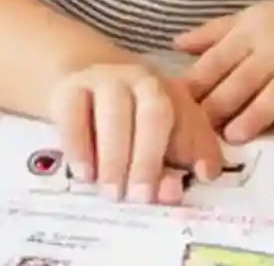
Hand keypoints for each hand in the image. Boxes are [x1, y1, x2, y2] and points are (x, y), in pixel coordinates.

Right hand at [48, 61, 223, 204]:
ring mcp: (106, 79)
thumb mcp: (157, 134)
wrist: (80, 75)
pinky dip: (80, 148)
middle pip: (154, 113)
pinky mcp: (69, 88)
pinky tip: (85, 175)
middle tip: (142, 197)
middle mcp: (143, 80)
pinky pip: (74, 116)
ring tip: (112, 192)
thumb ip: (172, 161)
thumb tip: (180, 188)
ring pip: (115, 114)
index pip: (190, 120)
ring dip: (115, 157)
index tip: (204, 176)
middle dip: (150, 157)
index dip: (199, 147)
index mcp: (172, 92)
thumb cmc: (127, 116)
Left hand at [174, 0, 273, 144]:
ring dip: (256, 114)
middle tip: (198, 132)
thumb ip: (214, 33)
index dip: (196, 84)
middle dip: (220, 105)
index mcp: (253, 33)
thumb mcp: (251, 17)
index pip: (218, 61)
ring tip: (236, 136)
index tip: (174, 107)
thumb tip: (175, 44)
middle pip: (244, 80)